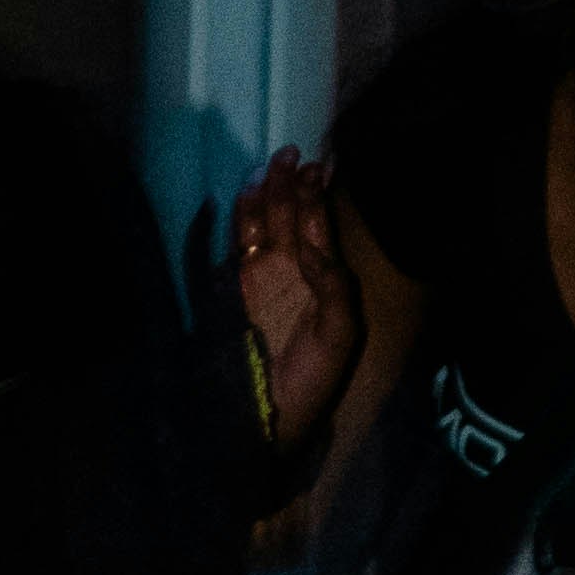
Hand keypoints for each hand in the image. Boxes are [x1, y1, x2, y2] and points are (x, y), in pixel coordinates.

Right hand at [230, 150, 360, 449]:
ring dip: (268, 194)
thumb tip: (316, 246)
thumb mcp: (340, 336)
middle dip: (293, 185)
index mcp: (322, 280)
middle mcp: (291, 272)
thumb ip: (336, 287)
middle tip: (294, 155)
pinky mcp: (234, 289)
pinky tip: (248, 192)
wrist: (268, 418)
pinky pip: (237, 244)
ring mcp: (261, 278)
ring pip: (263, 224)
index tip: (321, 168)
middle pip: (290, 217)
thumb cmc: (311, 382)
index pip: (320, 227)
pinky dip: (241, 218)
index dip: (319, 197)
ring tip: (274, 165)